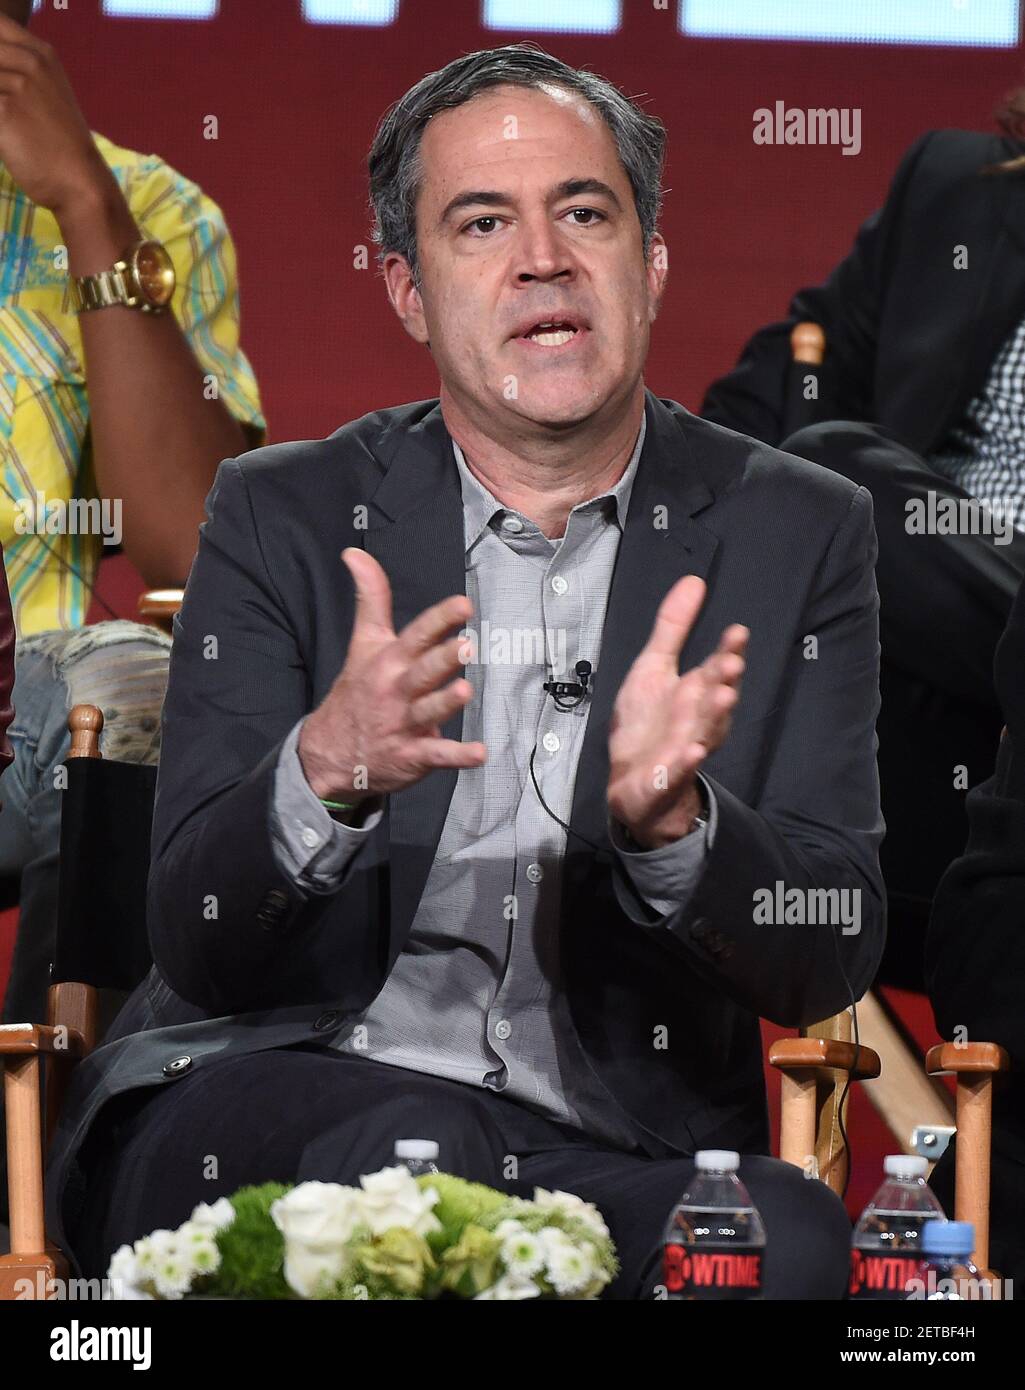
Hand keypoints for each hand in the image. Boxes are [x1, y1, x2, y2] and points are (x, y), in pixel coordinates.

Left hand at [0, 18, 108, 215]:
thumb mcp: (45, 97)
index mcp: (41, 53)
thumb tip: (0, 82)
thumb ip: (16, 73)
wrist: (80, 183)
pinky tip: (5, 136)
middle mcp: (30, 61)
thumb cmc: (61, 146)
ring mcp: (18, 83)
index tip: (3, 85)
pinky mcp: (3, 108)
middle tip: (7, 109)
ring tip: (8, 124)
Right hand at [298, 549, 485, 803]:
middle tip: (465, 645)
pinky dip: (458, 756)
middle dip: (442, 659)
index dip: (439, 620)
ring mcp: (403, 724)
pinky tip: (479, 752)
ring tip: (464, 690)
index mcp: (389, 661)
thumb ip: (370, 598)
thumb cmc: (357, 691)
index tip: (462, 606)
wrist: (329, 752)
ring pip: (428, 711)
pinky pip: (436, 755)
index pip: (416, 635)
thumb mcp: (363, 642)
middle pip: (423, 672)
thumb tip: (355, 553)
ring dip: (446, 702)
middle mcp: (396, 690)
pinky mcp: (411, 755)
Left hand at [607, 575, 747, 848]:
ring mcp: (687, 746)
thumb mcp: (652, 666)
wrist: (634, 779)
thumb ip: (673, 627)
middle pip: (716, 696)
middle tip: (733, 664)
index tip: (737, 632)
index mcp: (696, 690)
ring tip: (724, 697)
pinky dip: (686, 761)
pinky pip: (680, 768)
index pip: (717, 666)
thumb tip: (694, 581)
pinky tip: (694, 751)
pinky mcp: (668, 774)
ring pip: (706, 729)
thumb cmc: (648, 721)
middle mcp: (699, 717)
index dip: (728, 651)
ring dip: (715, 715)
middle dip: (725, 680)